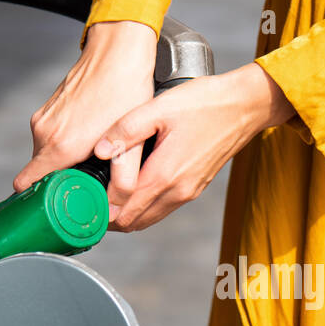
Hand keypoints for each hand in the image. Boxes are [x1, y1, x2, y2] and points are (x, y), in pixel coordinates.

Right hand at [15, 21, 155, 213]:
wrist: (118, 52)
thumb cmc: (125, 91)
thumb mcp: (131, 144)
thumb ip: (122, 181)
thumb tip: (117, 210)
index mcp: (59, 146)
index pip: (25, 187)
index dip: (37, 203)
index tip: (55, 211)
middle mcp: (44, 133)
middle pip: (42, 174)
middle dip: (63, 183)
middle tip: (91, 185)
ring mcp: (44, 120)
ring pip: (48, 156)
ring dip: (67, 163)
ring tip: (96, 158)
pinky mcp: (49, 110)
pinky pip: (53, 139)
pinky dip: (68, 145)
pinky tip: (93, 137)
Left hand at [94, 62, 295, 231]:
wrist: (245, 106)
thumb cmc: (205, 102)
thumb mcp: (159, 107)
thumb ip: (126, 130)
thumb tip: (99, 151)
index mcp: (164, 175)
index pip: (122, 210)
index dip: (98, 210)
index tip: (79, 200)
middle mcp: (176, 191)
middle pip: (132, 222)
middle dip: (107, 217)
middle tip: (85, 201)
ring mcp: (187, 193)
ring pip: (147, 220)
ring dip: (124, 215)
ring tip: (102, 199)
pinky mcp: (194, 188)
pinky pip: (161, 210)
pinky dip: (142, 208)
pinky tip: (130, 192)